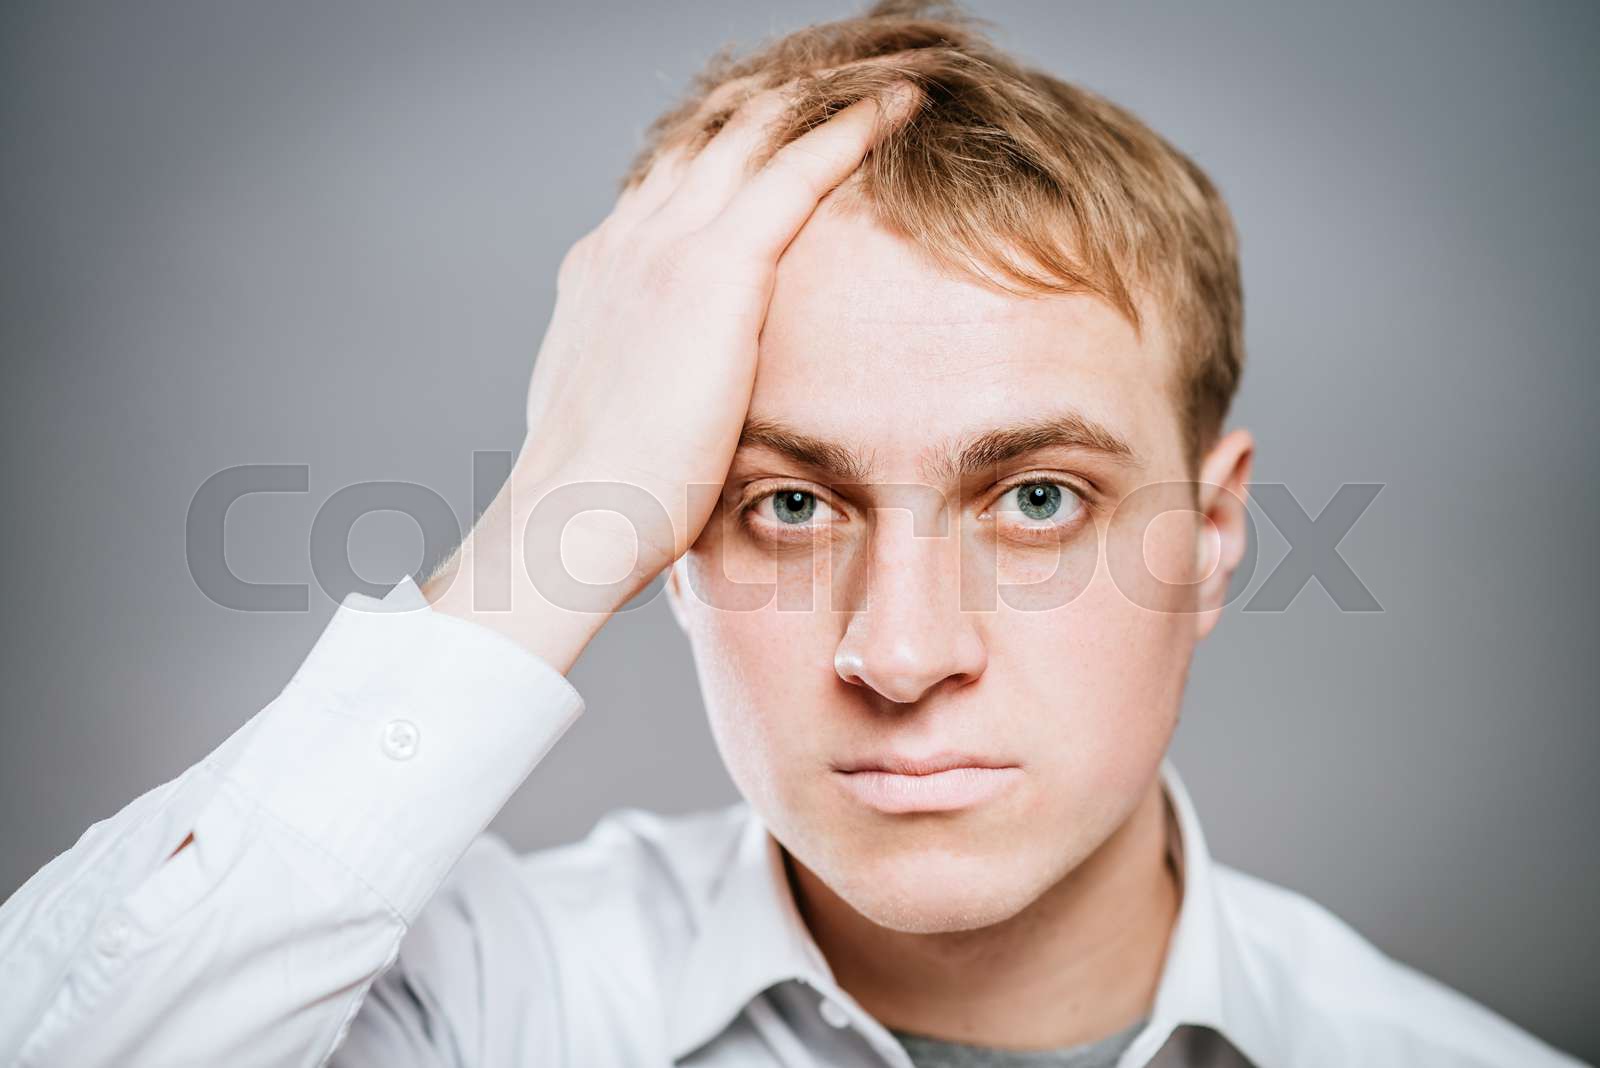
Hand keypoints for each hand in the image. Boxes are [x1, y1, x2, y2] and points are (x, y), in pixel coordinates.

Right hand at [426, 81, 915, 670]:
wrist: (572, 516)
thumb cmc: (598, 497)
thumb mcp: (613, 416)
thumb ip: (641, 381)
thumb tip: (665, 402)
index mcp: (605, 267)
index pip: (675, 174)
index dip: (733, 140)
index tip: (785, 124)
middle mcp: (631, 236)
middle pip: (715, 131)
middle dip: (781, 96)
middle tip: (847, 69)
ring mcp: (667, 243)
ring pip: (758, 128)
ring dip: (825, 90)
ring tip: (885, 69)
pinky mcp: (716, 268)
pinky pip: (797, 167)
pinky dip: (852, 126)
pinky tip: (899, 105)